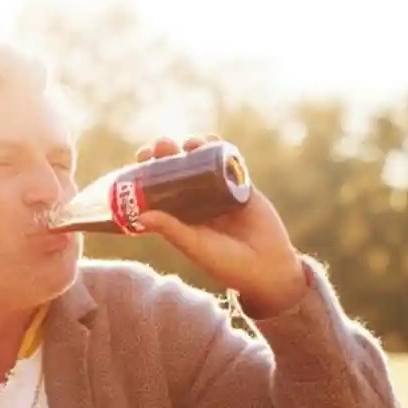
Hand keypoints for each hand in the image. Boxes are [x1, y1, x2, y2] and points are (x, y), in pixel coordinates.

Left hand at [135, 135, 308, 316]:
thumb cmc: (226, 263)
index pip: (157, 187)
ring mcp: (218, 191)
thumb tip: (141, 217)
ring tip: (188, 144)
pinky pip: (229, 162)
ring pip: (200, 162)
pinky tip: (210, 141)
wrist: (267, 266)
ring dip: (191, 147)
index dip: (148, 171)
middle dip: (167, 153)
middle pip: (176, 169)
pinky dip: (219, 148)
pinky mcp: (241, 185)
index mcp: (179, 215)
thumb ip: (171, 230)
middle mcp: (196, 201)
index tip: (141, 158)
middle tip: (162, 145)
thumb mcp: (194, 245)